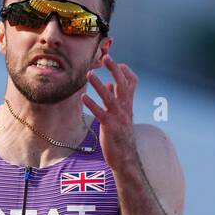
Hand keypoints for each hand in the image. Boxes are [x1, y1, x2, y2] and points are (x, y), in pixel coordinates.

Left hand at [83, 56, 138, 170]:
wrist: (125, 157)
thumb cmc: (121, 135)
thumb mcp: (120, 115)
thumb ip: (115, 99)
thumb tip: (110, 84)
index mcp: (127, 104)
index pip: (131, 82)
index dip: (125, 70)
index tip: (117, 62)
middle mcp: (124, 108)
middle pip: (122, 84)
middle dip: (114, 69)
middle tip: (106, 57)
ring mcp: (118, 117)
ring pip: (110, 96)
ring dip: (99, 84)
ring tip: (89, 73)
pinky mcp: (109, 126)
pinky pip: (100, 113)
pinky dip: (91, 104)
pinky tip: (83, 97)